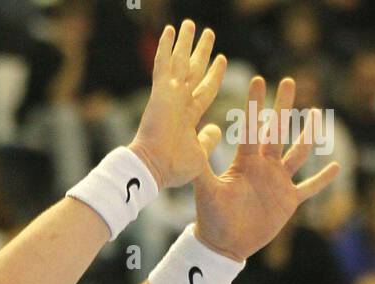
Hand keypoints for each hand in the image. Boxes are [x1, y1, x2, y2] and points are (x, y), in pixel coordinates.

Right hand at [130, 20, 227, 189]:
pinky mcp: (161, 92)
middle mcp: (180, 102)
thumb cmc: (174, 168)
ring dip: (185, 42)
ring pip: (180, 61)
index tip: (221, 59)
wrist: (153, 168)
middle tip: (208, 33)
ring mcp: (170, 95)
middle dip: (202, 52)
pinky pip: (164, 64)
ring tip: (189, 23)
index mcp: (189, 116)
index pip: (205, 88)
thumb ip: (208, 139)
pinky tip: (169, 30)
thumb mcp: (199, 153)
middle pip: (194, 69)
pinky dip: (166, 47)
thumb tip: (216, 129)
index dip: (214, 74)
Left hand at [193, 75, 339, 260]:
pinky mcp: (288, 201)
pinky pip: (309, 188)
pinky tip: (336, 167)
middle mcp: (264, 166)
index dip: (256, 105)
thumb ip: (202, 168)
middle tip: (288, 81)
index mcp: (245, 161)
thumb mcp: (206, 191)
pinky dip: (322, 180)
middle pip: (278, 132)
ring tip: (315, 114)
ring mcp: (278, 182)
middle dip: (283, 108)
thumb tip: (190, 147)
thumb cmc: (210, 217)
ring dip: (307, 136)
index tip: (259, 80)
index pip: (252, 128)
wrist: (222, 245)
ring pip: (297, 154)